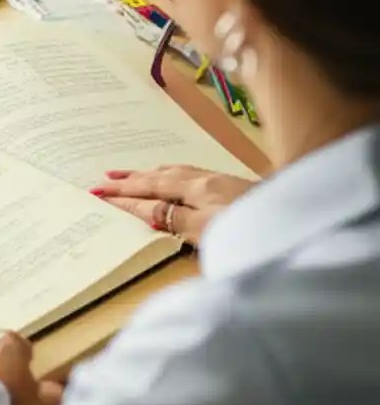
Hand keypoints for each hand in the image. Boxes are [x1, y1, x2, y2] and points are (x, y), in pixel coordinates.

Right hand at [90, 165, 254, 244]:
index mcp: (197, 190)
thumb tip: (141, 209)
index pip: (150, 193)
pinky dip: (171, 173)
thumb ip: (172, 219)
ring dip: (149, 174)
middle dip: (130, 179)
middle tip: (103, 179)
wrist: (305, 221)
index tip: (98, 194)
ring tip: (129, 174)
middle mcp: (207, 181)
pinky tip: (174, 175)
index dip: (123, 195)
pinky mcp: (235, 187)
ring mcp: (222, 182)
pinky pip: (190, 174)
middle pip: (160, 177)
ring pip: (176, 173)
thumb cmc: (254, 231)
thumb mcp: (207, 231)